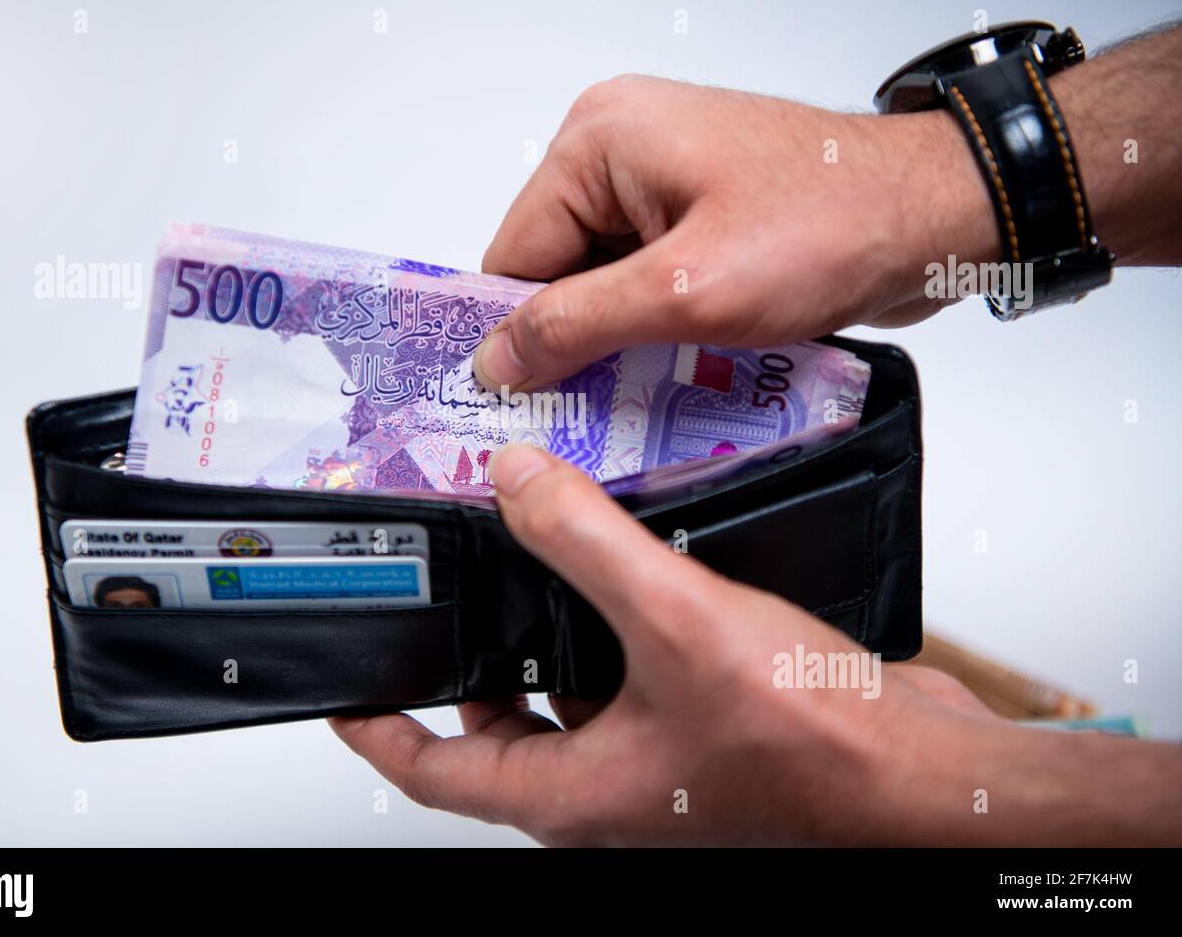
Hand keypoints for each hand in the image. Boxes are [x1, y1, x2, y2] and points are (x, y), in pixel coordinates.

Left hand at [331, 445, 994, 845]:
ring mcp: (656, 762)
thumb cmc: (818, 747)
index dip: (377, 730)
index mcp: (573, 791)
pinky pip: (631, 678)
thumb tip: (514, 481)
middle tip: (454, 591)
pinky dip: (616, 628)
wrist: (926, 777)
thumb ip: (583, 542)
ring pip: (571, 697)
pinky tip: (633, 567)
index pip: (433, 772)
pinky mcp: (701, 730)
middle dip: (474, 660)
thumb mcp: (675, 622)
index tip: (347, 692)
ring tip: (538, 553)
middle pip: (501, 728)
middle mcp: (608, 786)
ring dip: (551, 632)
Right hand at [472, 75, 997, 392]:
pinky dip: (656, 327)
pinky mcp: (698, 211)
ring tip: (658, 376)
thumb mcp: (685, 293)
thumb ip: (576, 326)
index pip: (512, 255)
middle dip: (579, 339)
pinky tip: (683, 360)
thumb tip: (499, 358)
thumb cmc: (834, 226)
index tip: (522, 402)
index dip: (516, 336)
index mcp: (601, 140)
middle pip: (554, 271)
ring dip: (623, 339)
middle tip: (603, 401)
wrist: (936, 218)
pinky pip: (646, 281)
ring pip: (601, 284)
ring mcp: (663, 180)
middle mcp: (623, 148)